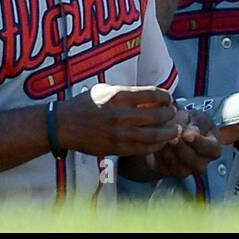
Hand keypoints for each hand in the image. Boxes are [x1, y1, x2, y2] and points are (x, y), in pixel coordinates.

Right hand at [53, 84, 179, 156]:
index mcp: (119, 96)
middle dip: (170, 115)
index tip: (168, 98)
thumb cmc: (85, 104)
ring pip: (154, 135)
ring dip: (168, 132)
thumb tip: (149, 95)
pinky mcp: (117, 148)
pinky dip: (156, 145)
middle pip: (158, 116)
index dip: (165, 97)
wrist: (64, 125)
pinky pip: (143, 149)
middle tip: (174, 113)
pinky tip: (160, 141)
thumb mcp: (105, 89)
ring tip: (173, 130)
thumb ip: (127, 92)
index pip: (153, 94)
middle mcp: (121, 115)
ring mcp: (120, 134)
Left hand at [146, 108, 221, 178]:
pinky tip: (158, 144)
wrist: (173, 129)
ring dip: (170, 153)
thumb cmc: (191, 122)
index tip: (187, 134)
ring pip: (179, 167)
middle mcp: (202, 163)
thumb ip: (197, 124)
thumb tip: (190, 134)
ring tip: (164, 138)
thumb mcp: (197, 117)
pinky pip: (165, 169)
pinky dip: (161, 157)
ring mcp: (187, 171)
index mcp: (213, 148)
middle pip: (195, 161)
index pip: (210, 148)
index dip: (199, 142)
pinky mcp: (171, 173)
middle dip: (182, 148)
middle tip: (172, 137)